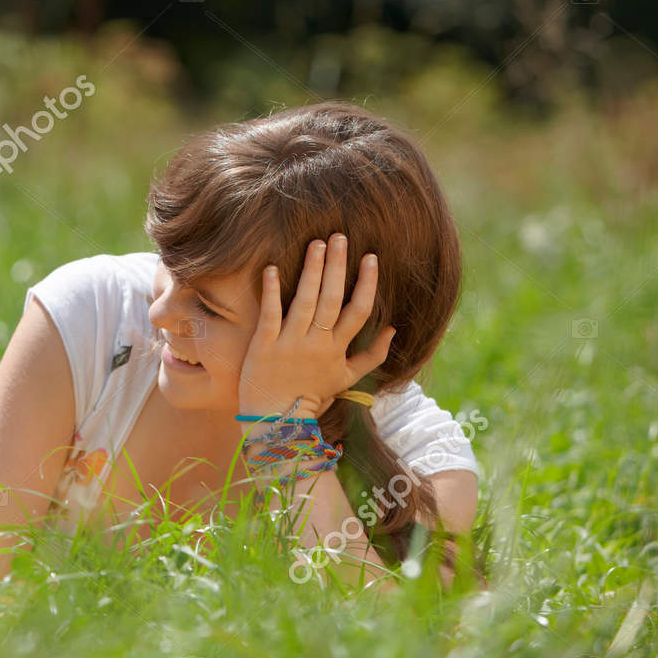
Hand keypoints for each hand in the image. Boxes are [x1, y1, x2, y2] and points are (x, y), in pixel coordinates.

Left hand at [237, 233, 395, 419]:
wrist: (276, 421)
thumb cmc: (311, 396)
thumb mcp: (346, 379)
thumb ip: (372, 356)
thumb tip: (393, 330)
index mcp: (338, 350)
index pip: (358, 311)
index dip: (366, 283)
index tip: (370, 257)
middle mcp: (317, 344)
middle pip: (333, 299)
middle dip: (338, 266)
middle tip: (340, 237)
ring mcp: (290, 343)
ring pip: (305, 301)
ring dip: (311, 271)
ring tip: (316, 244)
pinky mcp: (264, 345)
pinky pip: (270, 314)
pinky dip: (271, 291)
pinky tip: (272, 267)